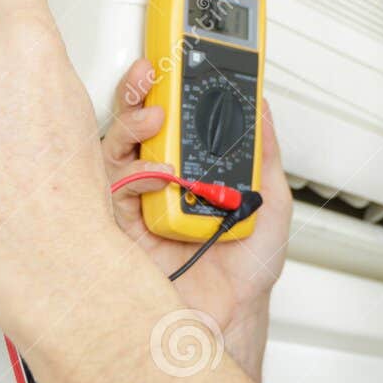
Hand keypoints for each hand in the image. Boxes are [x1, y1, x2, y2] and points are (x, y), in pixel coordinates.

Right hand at [102, 58, 292, 378]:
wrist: (231, 318)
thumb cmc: (244, 271)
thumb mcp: (270, 201)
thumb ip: (264, 154)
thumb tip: (263, 110)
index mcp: (192, 171)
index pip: (175, 120)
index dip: (172, 90)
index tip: (178, 64)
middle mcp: (161, 182)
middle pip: (138, 125)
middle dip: (140, 93)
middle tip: (151, 74)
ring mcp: (137, 202)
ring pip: (117, 150)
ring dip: (132, 125)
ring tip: (154, 115)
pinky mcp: (119, 227)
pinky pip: (112, 192)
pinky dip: (130, 174)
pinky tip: (153, 169)